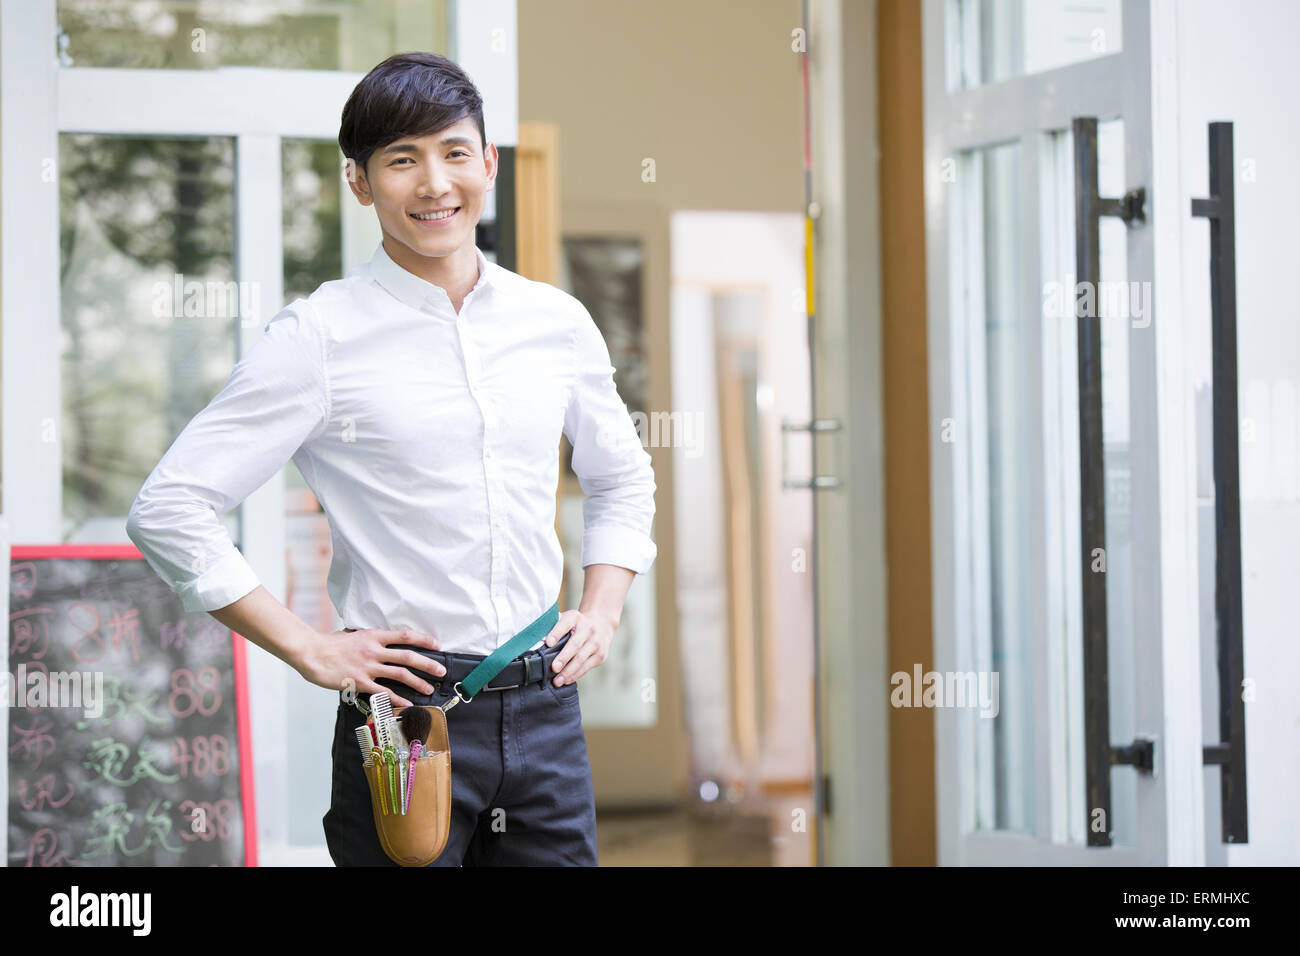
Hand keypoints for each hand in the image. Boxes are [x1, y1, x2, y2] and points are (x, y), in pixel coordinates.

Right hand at [297, 626, 444, 708]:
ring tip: (429, 689)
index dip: (423, 639)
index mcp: (373, 636)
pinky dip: (397, 699)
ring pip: (400, 675)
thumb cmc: (330, 644)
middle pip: (408, 657)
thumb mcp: (352, 634)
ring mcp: (368, 667)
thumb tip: (378, 638)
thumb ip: (368, 637)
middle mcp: (374, 650)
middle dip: (428, 664)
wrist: (311, 653)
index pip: (404, 636)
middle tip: (441, 670)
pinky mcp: (360, 682)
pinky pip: (383, 692)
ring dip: (418, 682)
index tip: (436, 644)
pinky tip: (407, 704)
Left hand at [543, 609, 616, 686]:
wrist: (601, 624)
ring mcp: (596, 642)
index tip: (548, 643)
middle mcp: (588, 629)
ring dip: (568, 671)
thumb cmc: (576, 625)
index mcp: (575, 617)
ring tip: (557, 681)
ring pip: (581, 659)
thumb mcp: (567, 620)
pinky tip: (566, 680)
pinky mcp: (600, 655)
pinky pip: (586, 667)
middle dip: (563, 658)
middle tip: (553, 668)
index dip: (556, 633)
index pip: (565, 624)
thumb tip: (538, 644)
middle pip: (575, 644)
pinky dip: (575, 675)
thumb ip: (555, 629)